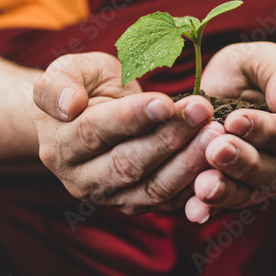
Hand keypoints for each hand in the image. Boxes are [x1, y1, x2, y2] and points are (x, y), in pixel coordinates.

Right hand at [32, 52, 222, 214]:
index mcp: (59, 144)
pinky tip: (218, 158)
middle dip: (169, 138)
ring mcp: (110, 197)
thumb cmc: (80, 86)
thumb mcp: (65, 71)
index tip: (165, 102)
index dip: (132, 118)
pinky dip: (196, 183)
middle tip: (203, 112)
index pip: (95, 132)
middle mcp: (80, 179)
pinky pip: (170, 200)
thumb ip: (57, 85)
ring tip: (216, 133)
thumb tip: (70, 104)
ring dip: (188, 162)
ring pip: (153, 188)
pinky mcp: (137, 204)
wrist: (85, 116)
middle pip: (128, 164)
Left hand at [184, 42, 275, 222]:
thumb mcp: (266, 59)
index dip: (263, 129)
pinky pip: (223, 204)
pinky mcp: (235, 193)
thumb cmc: (256, 73)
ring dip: (226, 191)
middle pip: (270, 170)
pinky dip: (208, 209)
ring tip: (202, 185)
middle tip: (216, 150)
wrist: (240, 95)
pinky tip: (193, 210)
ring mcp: (262, 182)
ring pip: (248, 192)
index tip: (236, 120)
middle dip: (242, 161)